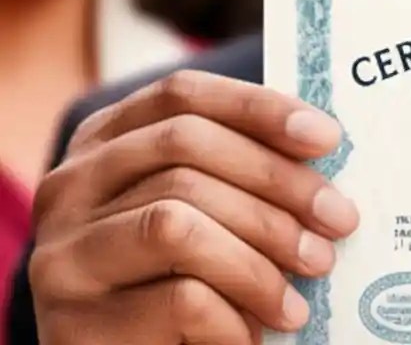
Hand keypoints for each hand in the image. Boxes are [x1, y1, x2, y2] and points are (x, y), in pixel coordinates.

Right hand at [28, 71, 360, 343]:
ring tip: (300, 301)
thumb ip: (235, 175)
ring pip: (177, 224)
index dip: (259, 107)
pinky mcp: (73, 322)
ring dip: (260, 261)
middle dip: (278, 185)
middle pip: (186, 151)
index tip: (329, 138)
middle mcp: (70, 187)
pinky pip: (177, 300)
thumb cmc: (171, 280)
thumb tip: (323, 151)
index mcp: (104, 143)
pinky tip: (255, 335)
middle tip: (339, 223)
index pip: (181, 95)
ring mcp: (64, 253)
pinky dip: (232, 318)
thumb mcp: (200, 212)